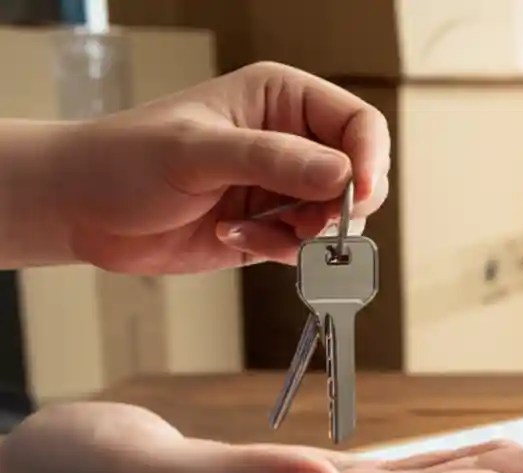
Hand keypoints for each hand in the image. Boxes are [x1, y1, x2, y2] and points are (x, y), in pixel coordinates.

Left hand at [49, 61, 390, 273]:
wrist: (80, 208)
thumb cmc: (124, 158)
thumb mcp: (198, 151)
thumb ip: (273, 159)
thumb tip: (343, 175)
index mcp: (282, 100)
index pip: (358, 124)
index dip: (370, 159)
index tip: (360, 194)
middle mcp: (291, 141)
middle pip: (360, 175)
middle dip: (340, 205)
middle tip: (308, 224)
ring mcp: (282, 187)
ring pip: (338, 217)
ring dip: (306, 234)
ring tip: (253, 229)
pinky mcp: (270, 228)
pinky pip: (305, 247)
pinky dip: (280, 251)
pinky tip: (234, 237)